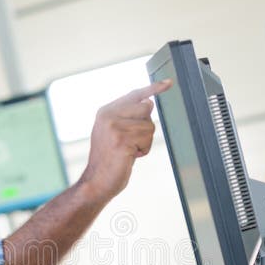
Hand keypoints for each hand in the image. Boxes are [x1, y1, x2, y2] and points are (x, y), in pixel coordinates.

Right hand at [81, 79, 172, 202]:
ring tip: (127, 151)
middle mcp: (108, 115)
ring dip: (144, 142)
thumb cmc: (109, 160)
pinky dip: (142, 151)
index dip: (153, 88)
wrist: (96, 182)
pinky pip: (147, 140)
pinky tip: (128, 157)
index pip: (134, 95)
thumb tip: (149, 102)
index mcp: (106, 111)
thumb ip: (130, 116)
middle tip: (129, 142)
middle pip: (146, 109)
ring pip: (149, 126)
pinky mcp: (121, 140)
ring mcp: (114, 127)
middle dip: (144, 128)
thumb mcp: (115, 133)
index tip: (169, 83)